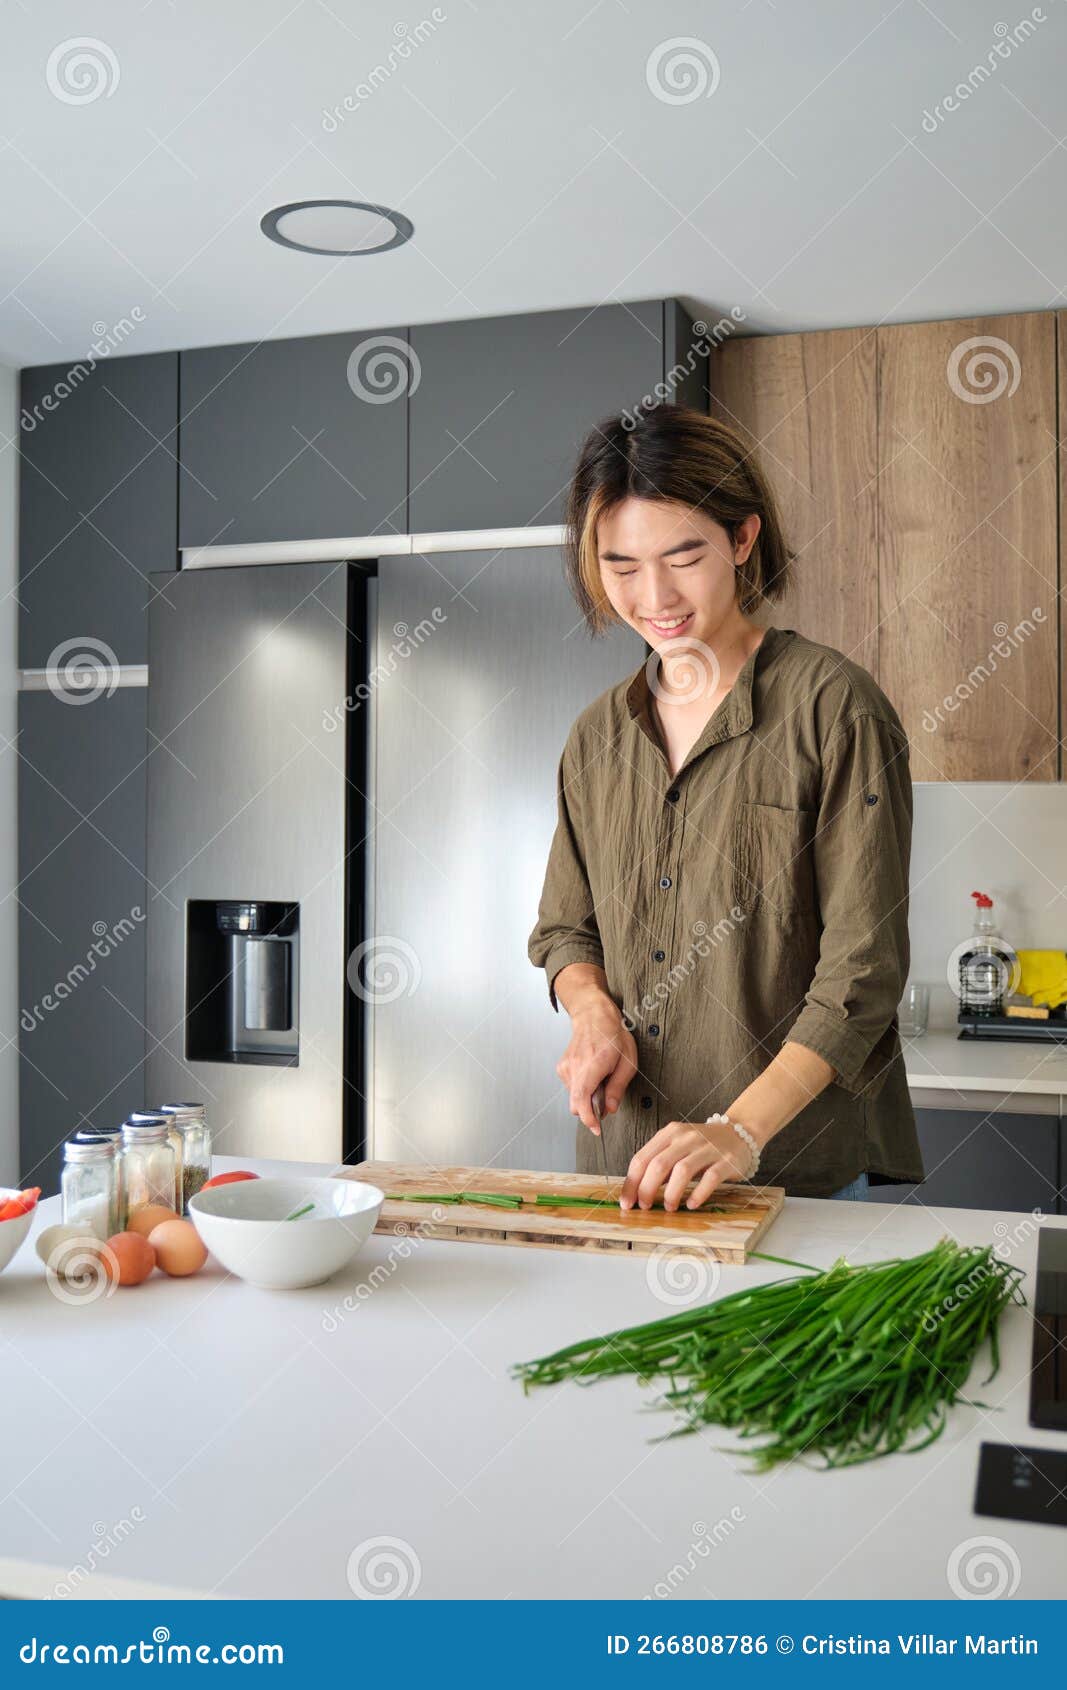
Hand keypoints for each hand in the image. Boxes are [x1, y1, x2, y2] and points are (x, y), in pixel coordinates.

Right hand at [556, 1003, 637, 1133]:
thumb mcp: (627, 1062)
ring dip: (587, 1096)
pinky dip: (582, 1088)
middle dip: (590, 1109)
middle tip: (606, 1096)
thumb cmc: (613, 1036)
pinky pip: (572, 1088)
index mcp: (592, 1065)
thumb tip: (610, 1109)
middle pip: (576, 1104)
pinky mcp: (561, 1068)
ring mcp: (565, 1068)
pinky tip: (592, 1075)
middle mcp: (574, 1067)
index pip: (582, 1100)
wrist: (593, 1016)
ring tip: (601, 1079)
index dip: (588, 1119)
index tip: (596, 1129)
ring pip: (574, 1097)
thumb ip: (618, 1087)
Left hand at [620, 1118, 754, 1211]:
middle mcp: (686, 1137)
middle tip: (644, 1207)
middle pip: (659, 1164)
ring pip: (682, 1170)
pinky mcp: (727, 1160)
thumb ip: (660, 1163)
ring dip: (671, 1193)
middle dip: (646, 1189)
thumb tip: (637, 1191)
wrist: (739, 1133)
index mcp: (670, 1133)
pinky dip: (698, 1194)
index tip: (626, 1202)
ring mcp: (708, 1148)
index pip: (642, 1158)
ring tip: (669, 1207)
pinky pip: (710, 1178)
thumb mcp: (677, 1147)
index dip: (631, 1183)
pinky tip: (691, 1204)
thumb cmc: (702, 1145)